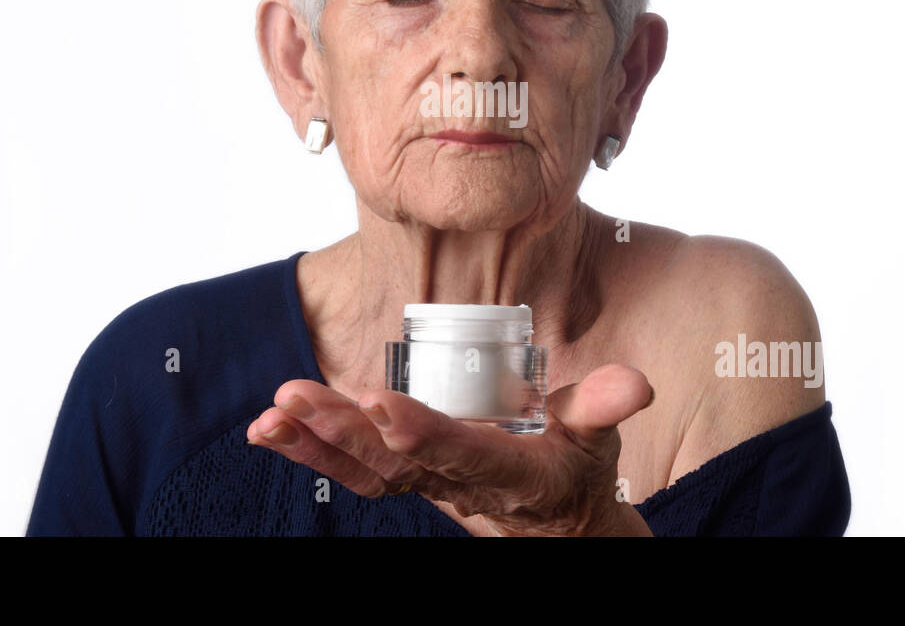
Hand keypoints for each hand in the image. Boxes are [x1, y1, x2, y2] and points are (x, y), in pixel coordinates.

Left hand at [246, 363, 655, 535]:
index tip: (380, 402)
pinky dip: (307, 451)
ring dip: (312, 442)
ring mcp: (423, 484)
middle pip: (393, 464)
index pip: (460, 452)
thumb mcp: (596, 439)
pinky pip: (349, 471)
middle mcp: (455, 484)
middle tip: (296, 397)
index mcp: (506, 472)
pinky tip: (268, 426)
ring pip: (362, 470)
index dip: (422, 431)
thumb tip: (635, 383)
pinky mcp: (401, 477)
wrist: (550, 520)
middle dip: (342, 431)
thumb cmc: (572, 468)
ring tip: (269, 413)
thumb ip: (604, 406)